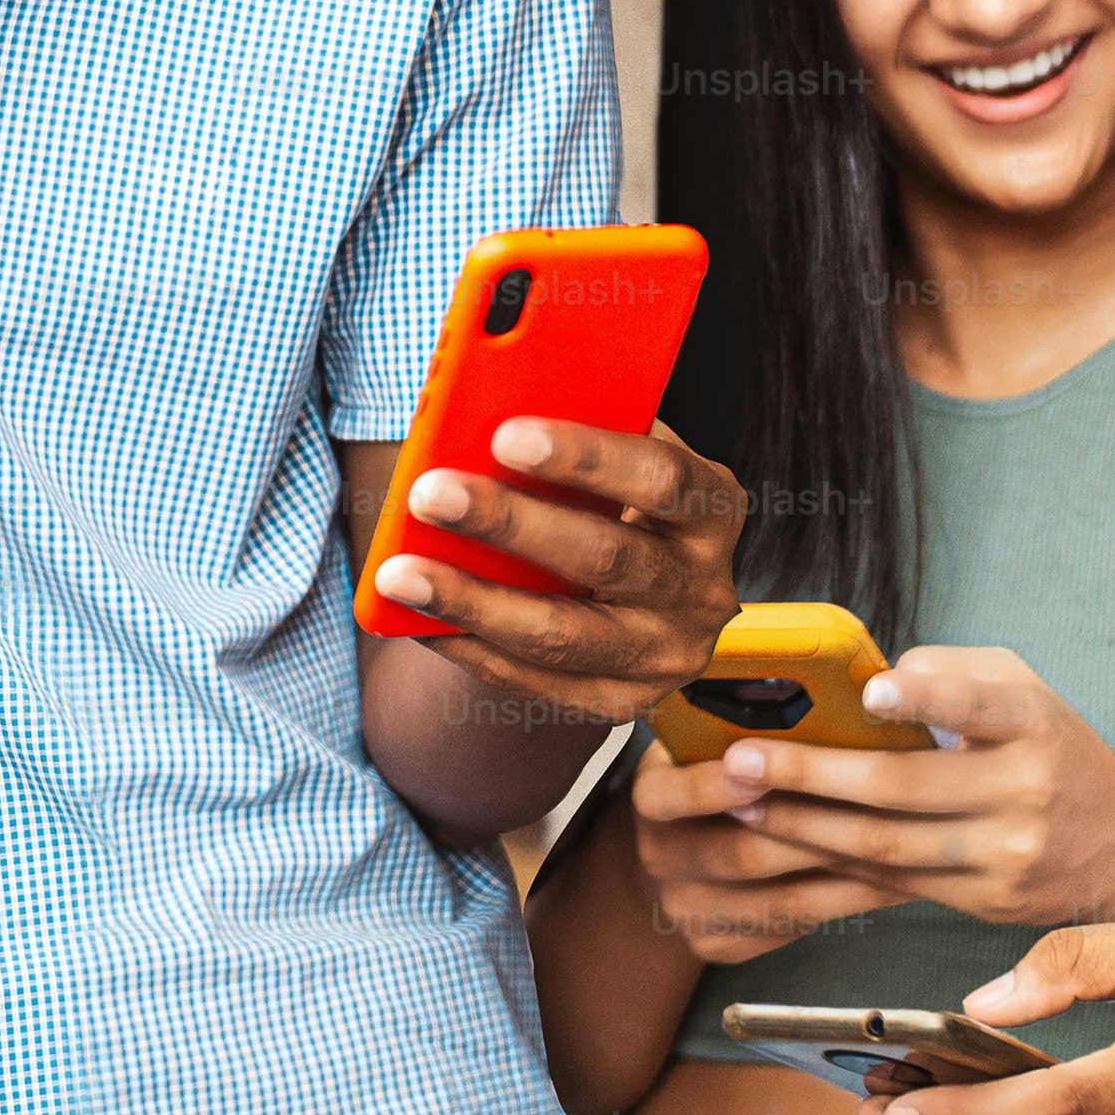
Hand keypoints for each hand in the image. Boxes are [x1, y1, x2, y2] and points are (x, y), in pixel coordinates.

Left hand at [368, 418, 740, 727]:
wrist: (641, 595)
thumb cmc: (617, 501)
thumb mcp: (623, 461)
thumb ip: (583, 433)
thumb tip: (489, 411)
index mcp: (713, 508)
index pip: (661, 480)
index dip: (585, 457)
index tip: (505, 436)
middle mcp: (702, 590)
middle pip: (604, 559)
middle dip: (509, 524)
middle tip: (431, 494)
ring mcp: (665, 656)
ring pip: (561, 635)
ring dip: (471, 601)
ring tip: (400, 573)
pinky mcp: (620, 702)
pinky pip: (534, 683)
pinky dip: (470, 648)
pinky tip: (418, 620)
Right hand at [626, 744, 897, 960]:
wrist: (679, 850)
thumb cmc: (717, 770)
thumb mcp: (709, 738)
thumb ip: (744, 725)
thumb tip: (828, 692)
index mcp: (651, 797)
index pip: (672, 795)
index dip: (716, 786)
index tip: (761, 765)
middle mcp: (659, 859)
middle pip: (742, 854)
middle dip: (814, 831)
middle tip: (884, 810)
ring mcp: (687, 911)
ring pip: (781, 900)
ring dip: (850, 873)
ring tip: (911, 848)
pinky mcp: (718, 945)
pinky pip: (793, 928)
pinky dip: (848, 903)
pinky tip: (896, 881)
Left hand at [696, 645, 1114, 930]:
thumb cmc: (1057, 751)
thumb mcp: (1024, 689)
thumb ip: (954, 674)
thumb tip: (871, 683)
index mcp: (1033, 726)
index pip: (978, 707)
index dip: (924, 700)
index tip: (870, 691)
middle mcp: (1022, 792)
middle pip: (904, 790)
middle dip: (812, 776)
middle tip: (740, 761)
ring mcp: (1002, 857)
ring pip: (886, 847)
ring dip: (803, 828)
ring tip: (740, 807)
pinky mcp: (981, 902)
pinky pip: (893, 884)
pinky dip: (833, 864)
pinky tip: (785, 846)